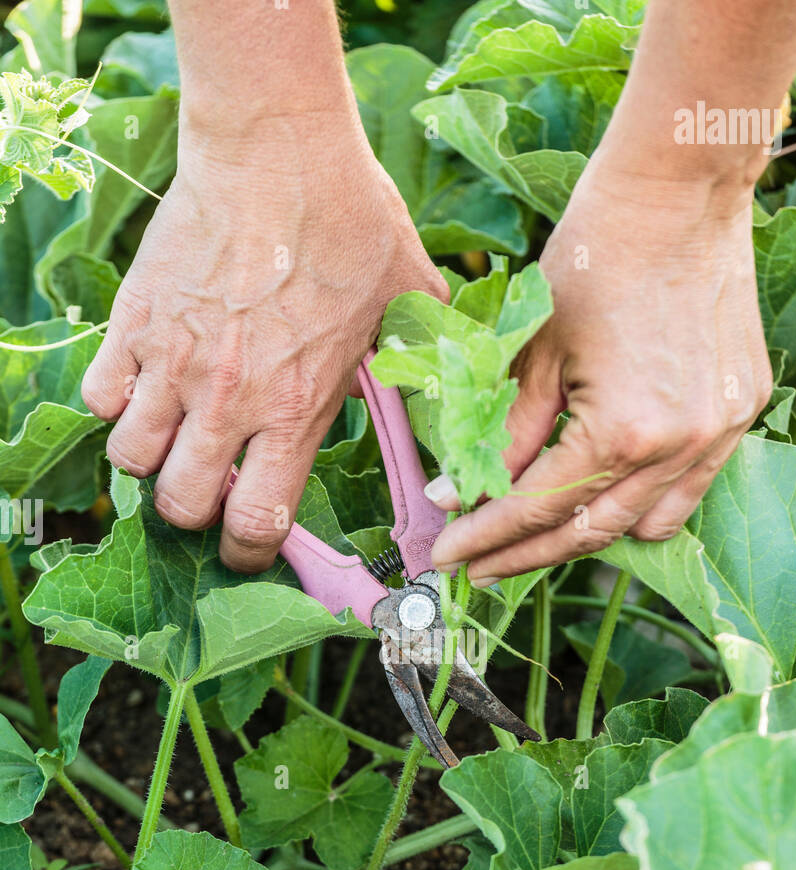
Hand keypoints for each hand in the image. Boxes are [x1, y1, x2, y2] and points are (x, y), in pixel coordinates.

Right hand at [82, 119, 446, 571]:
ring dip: (151, 463)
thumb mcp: (407, 305)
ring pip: (130, 462)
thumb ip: (422, 369)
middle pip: (182, 506)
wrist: (277, 147)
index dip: (249, 554)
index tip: (249, 547)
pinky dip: (114, 406)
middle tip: (208, 492)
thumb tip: (454, 413)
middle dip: (194, 513)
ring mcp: (171, 364)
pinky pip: (97, 399)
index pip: (256, 525)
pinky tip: (143, 388)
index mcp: (295, 411)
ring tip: (173, 441)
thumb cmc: (351, 222)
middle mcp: (227, 402)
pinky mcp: (132, 324)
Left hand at [428, 156, 772, 581]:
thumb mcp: (534, 350)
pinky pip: (686, 491)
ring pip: (643, 524)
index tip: (447, 553)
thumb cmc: (597, 255)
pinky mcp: (739, 414)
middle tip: (476, 565)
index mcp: (621, 431)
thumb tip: (461, 493)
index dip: (486, 536)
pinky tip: (602, 499)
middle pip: (587, 530)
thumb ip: (503, 433)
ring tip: (533, 537)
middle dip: (524, 553)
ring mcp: (718, 434)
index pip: (537, 508)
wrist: (680, 193)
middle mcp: (678, 446)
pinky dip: (641, 504)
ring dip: (583, 536)